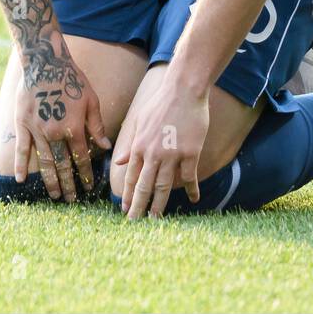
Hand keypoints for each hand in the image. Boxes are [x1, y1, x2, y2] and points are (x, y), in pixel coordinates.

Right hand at [14, 52, 108, 202]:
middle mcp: (55, 133)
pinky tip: (21, 180)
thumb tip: (105, 147)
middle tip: (71, 200)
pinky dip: (21, 165)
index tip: (87, 187)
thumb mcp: (91, 100)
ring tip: (54, 195)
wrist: (45, 62)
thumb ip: (96, 125)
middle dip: (68, 184)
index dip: (85, 174)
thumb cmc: (72, 79)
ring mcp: (37, 130)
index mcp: (74, 128)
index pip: (81, 158)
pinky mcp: (22, 124)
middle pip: (63, 165)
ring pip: (44, 162)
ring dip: (50, 180)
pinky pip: (21, 149)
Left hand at [114, 77, 208, 218]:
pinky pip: (189, 176)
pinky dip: (191, 189)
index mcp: (139, 146)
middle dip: (138, 207)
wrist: (184, 90)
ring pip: (164, 186)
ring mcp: (172, 154)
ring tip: (156, 220)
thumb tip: (119, 162)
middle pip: (145, 186)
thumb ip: (130, 144)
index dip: (128, 196)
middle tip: (134, 223)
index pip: (131, 177)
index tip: (125, 210)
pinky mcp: (190, 152)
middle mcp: (153, 153)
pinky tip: (193, 199)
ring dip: (159, 205)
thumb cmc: (161, 103)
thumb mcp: (139, 122)